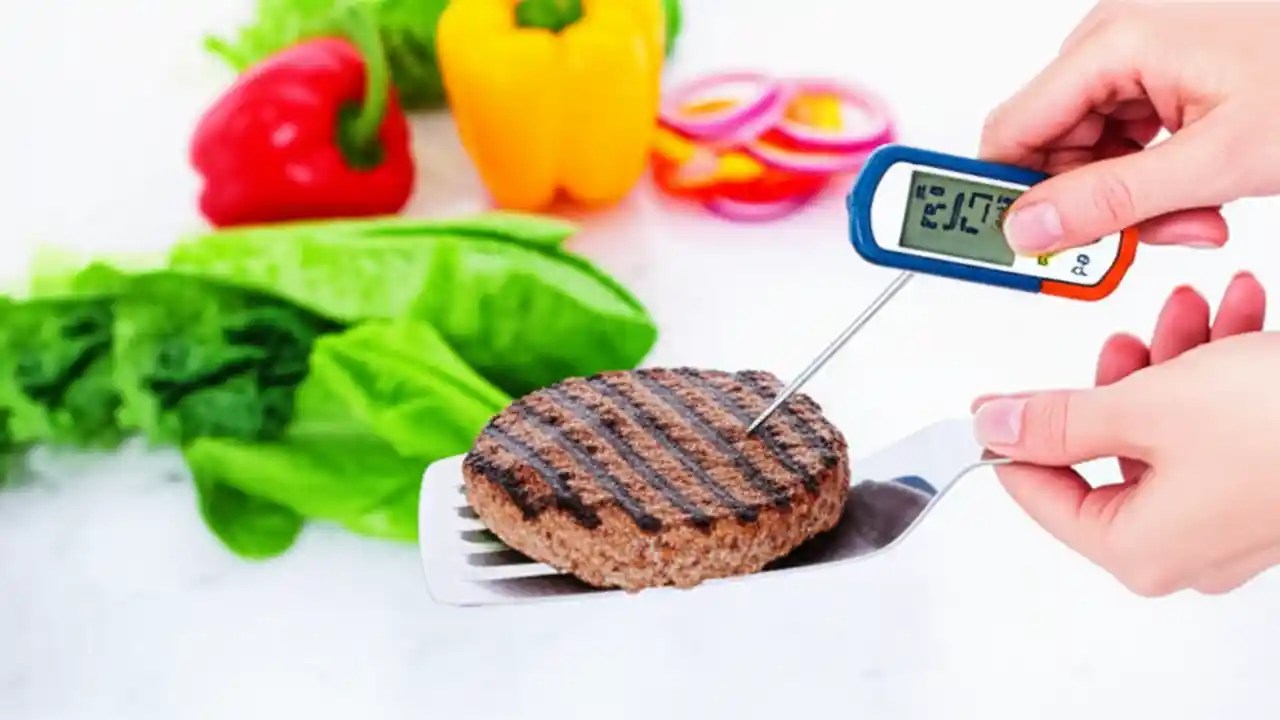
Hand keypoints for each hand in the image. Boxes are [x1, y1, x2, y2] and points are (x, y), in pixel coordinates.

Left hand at [970, 272, 1279, 595]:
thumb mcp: (1147, 406)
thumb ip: (1058, 418)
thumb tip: (994, 425)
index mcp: (1137, 548)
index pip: (1040, 495)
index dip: (1014, 436)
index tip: (1000, 398)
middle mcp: (1184, 547)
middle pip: (1109, 452)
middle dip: (1119, 378)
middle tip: (1123, 337)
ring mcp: (1229, 520)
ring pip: (1170, 429)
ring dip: (1177, 360)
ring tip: (1193, 310)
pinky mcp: (1267, 487)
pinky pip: (1221, 428)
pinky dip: (1220, 370)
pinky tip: (1237, 318)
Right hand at [979, 1, 1279, 254]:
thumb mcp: (1216, 161)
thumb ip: (1112, 200)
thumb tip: (1028, 226)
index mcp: (1113, 42)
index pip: (1010, 132)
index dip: (1002, 197)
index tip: (1006, 250)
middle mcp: (1114, 42)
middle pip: (1050, 148)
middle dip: (1091, 207)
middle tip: (1136, 244)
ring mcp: (1138, 58)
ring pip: (1089, 154)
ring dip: (1129, 203)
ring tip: (1193, 219)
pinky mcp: (1162, 78)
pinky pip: (1125, 143)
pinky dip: (1154, 183)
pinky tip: (1199, 198)